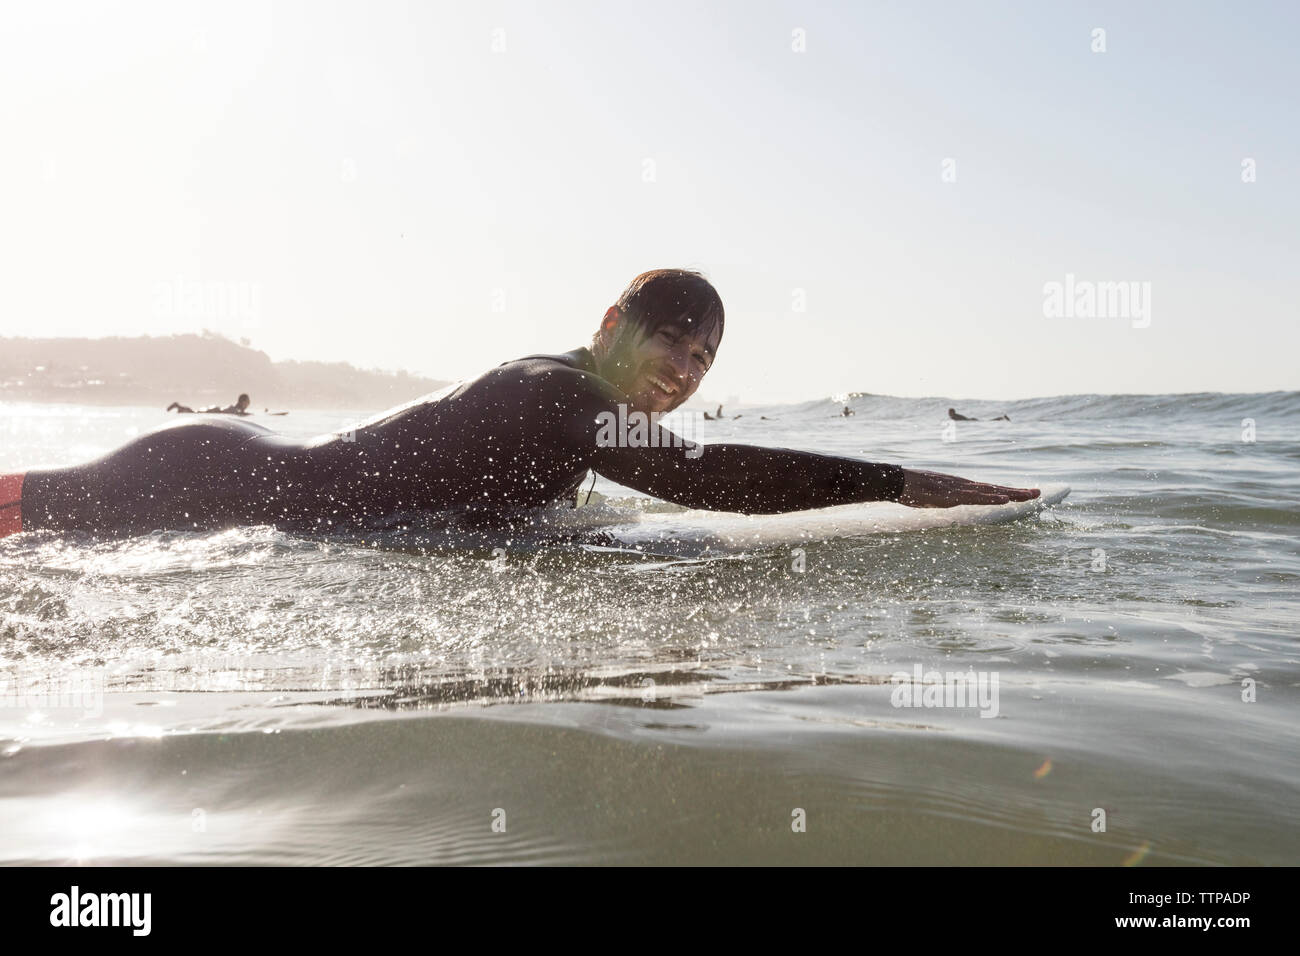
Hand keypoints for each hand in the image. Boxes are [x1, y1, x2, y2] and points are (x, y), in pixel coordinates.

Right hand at [898, 469, 1039, 507]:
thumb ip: (944, 497)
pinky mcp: (950, 495)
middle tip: (1039, 493)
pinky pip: (974, 498)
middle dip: (1017, 491)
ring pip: (989, 492)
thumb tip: (949, 502)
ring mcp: (957, 489)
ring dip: (1010, 493)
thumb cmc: (911, 489)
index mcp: (961, 486)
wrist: (895, 481)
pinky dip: (991, 498)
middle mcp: (963, 485)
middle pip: (995, 488)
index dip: (1008, 491)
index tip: (1025, 493)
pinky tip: (1003, 499)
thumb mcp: (933, 496)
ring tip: (1029, 495)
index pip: (989, 489)